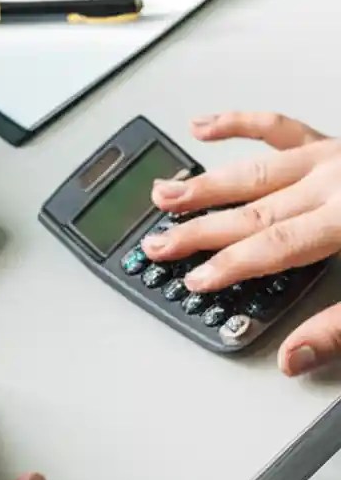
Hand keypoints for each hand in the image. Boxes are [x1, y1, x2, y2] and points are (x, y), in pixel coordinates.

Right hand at [141, 112, 340, 375]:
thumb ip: (340, 326)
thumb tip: (295, 355)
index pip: (270, 248)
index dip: (226, 267)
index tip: (195, 280)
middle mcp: (336, 183)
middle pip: (252, 210)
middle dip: (198, 229)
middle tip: (158, 244)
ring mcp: (335, 158)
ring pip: (255, 169)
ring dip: (205, 183)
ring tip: (165, 193)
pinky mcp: (339, 145)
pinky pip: (281, 127)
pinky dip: (240, 124)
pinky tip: (205, 126)